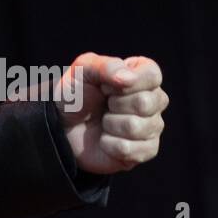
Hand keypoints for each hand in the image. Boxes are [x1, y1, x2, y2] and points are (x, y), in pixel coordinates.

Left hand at [52, 53, 167, 175]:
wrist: (63, 126)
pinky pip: (129, 149)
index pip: (152, 75)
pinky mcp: (145, 151)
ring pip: (136, 127)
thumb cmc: (76, 94)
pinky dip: (108, 144)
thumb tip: (128, 78)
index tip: (105, 85)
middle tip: (104, 104)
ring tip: (104, 121)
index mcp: (143, 76)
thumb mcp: (83, 70)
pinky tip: (105, 139)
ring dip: (110, 124)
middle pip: (145, 103)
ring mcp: (152, 127)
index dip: (126, 82)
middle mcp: (154, 100)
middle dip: (114, 104)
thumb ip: (106, 66)